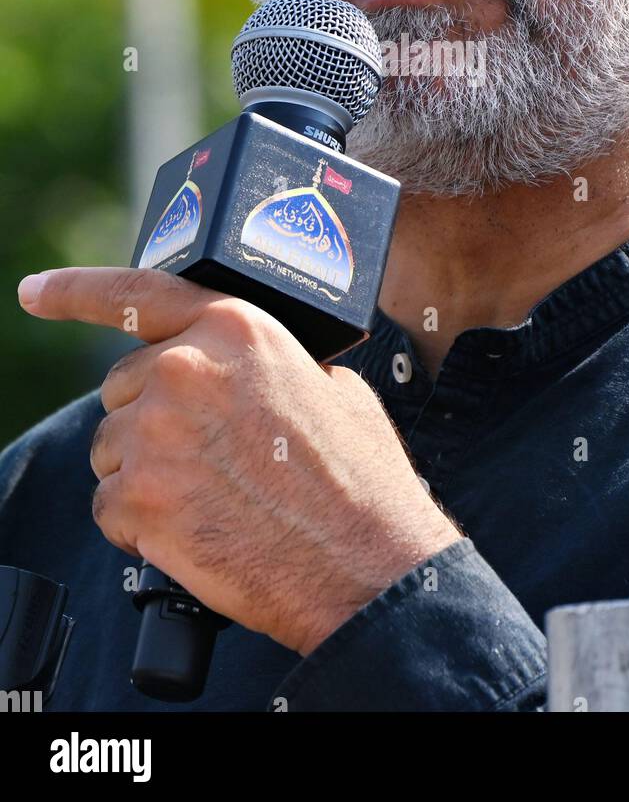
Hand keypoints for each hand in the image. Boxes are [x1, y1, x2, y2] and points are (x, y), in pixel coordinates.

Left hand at [17, 266, 462, 655]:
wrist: (367, 562)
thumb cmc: (357, 479)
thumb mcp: (328, 384)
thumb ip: (264, 362)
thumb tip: (238, 375)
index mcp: (233, 327)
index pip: (136, 294)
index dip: (74, 292)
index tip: (34, 292)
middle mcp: (185, 368)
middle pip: (124, 386)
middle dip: (155, 418)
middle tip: (212, 458)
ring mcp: (155, 432)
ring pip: (112, 447)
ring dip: (148, 472)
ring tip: (215, 497)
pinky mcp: (138, 499)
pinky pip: (110, 505)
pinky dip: (142, 524)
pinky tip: (198, 528)